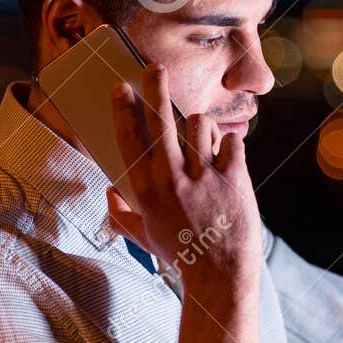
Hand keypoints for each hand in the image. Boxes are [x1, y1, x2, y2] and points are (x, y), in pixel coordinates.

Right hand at [104, 63, 261, 290]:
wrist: (220, 275)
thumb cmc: (180, 255)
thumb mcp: (144, 238)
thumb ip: (122, 214)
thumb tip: (108, 192)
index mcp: (145, 190)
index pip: (129, 138)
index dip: (123, 109)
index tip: (120, 87)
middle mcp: (171, 178)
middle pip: (161, 120)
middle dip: (156, 88)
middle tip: (155, 68)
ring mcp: (204, 176)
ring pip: (199, 125)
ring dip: (199, 128)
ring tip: (201, 143)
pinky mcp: (234, 177)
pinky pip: (232, 141)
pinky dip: (230, 144)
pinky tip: (227, 156)